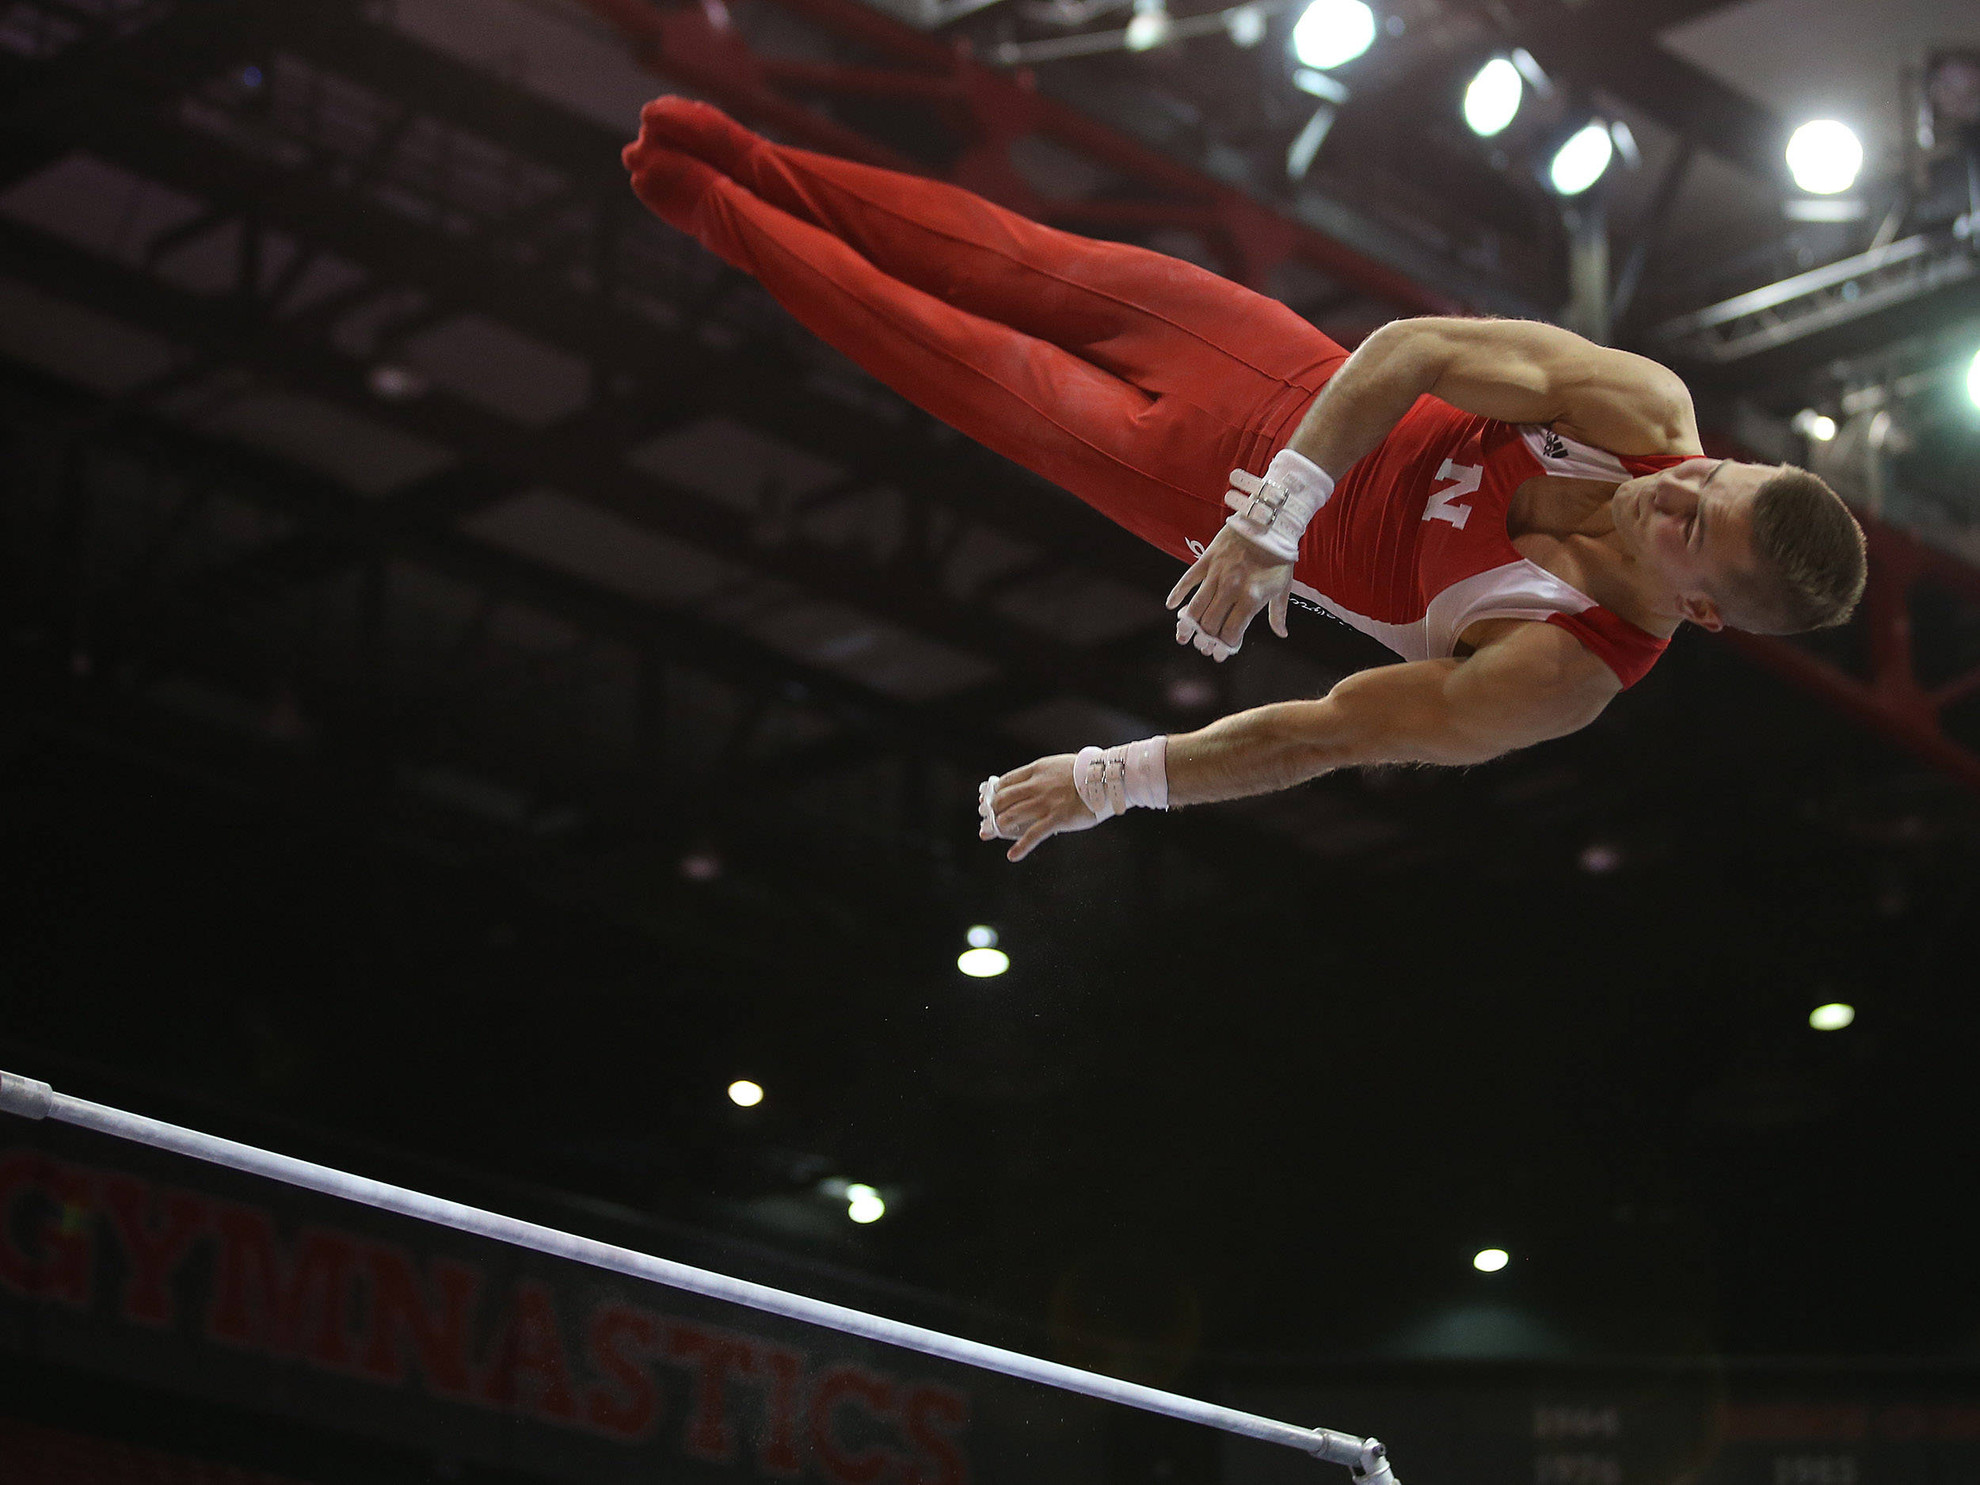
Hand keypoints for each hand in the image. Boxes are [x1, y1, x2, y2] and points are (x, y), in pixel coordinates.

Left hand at [977, 755, 1100, 861]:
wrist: (1106, 779)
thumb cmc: (1086, 773)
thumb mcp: (1058, 766)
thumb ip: (1043, 776)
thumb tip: (1030, 787)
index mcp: (1037, 770)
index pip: (1006, 781)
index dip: (994, 792)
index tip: (989, 799)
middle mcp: (1037, 786)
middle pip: (1004, 799)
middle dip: (992, 810)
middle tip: (988, 818)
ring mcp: (1046, 803)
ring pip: (1012, 817)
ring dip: (1001, 826)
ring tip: (998, 832)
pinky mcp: (1056, 819)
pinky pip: (1032, 835)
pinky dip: (1020, 848)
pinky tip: (1012, 856)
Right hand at [1166, 495, 1293, 661]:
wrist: (1271, 522)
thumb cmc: (1280, 557)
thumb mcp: (1283, 586)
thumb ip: (1278, 613)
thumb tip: (1281, 633)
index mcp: (1252, 598)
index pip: (1231, 632)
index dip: (1225, 646)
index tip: (1222, 652)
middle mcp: (1232, 588)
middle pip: (1210, 623)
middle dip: (1205, 640)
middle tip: (1202, 647)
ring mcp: (1217, 574)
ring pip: (1195, 607)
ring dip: (1187, 625)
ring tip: (1183, 636)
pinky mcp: (1207, 559)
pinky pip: (1188, 579)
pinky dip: (1177, 593)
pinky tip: (1171, 606)